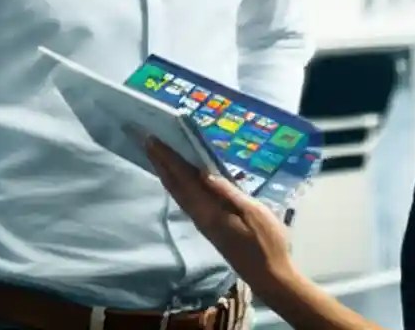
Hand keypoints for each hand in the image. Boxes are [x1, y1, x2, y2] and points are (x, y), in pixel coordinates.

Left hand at [144, 138, 297, 293]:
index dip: (168, 158)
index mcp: (209, 210)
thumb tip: (204, 172)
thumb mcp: (253, 212)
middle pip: (175, 186)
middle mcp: (200, 216)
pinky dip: (177, 186)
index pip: (184, 179)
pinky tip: (179, 181)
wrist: (268, 274)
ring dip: (166, 174)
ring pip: (178, 194)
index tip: (153, 141)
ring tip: (157, 157)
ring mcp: (203, 222)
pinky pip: (186, 200)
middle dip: (161, 163)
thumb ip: (228, 193)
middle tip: (147, 142)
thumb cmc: (266, 242)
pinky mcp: (209, 226)